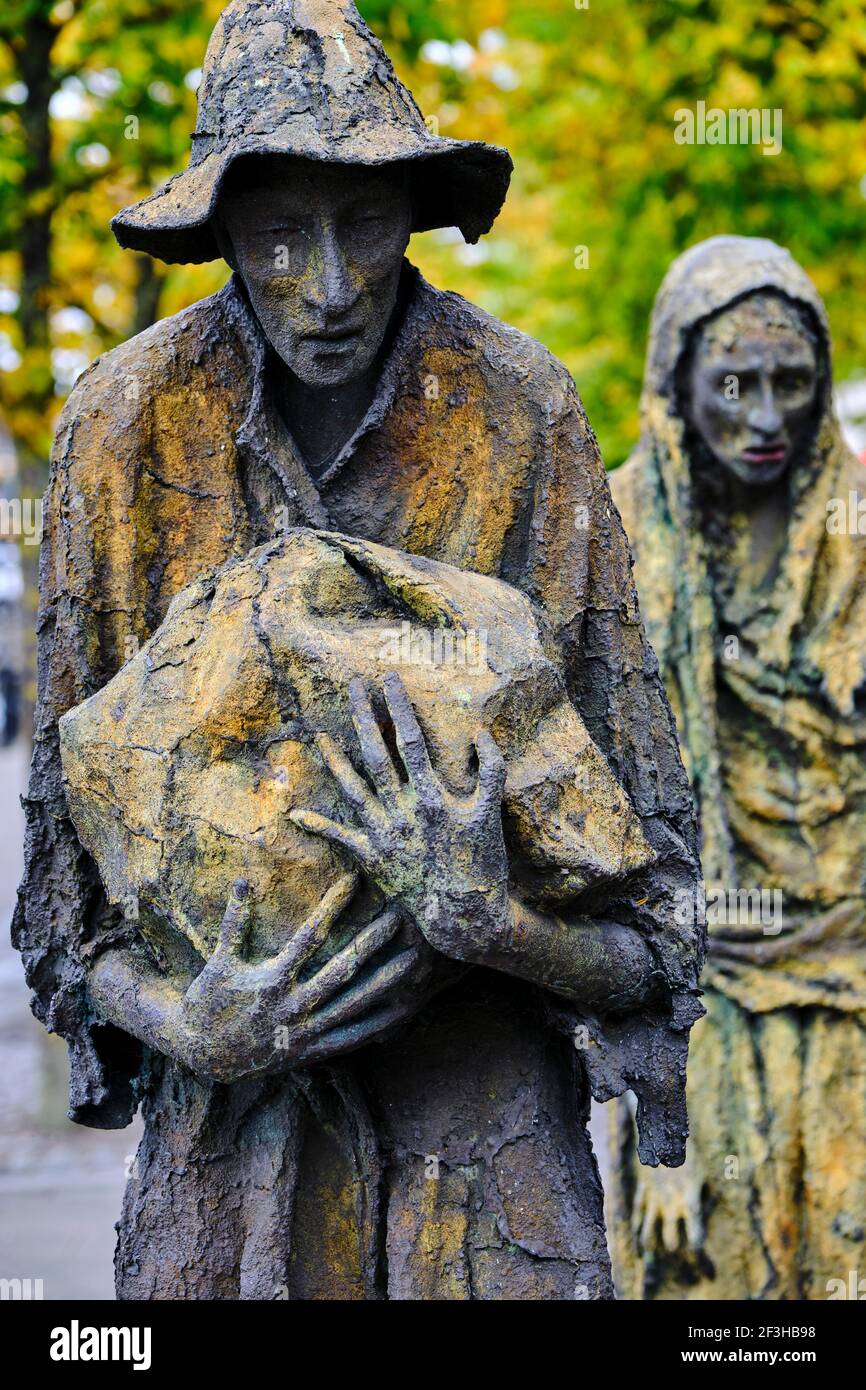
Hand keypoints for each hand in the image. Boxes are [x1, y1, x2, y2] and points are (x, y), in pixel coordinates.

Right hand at [89, 872, 434, 1082]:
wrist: (200, 1055)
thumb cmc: (208, 1002)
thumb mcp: (219, 961)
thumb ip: (235, 921)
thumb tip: (242, 879)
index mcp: (271, 980)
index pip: (309, 936)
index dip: (332, 907)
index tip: (354, 881)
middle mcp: (292, 1006)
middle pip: (341, 969)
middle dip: (372, 941)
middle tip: (400, 918)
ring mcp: (303, 1032)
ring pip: (353, 1004)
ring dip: (384, 981)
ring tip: (412, 961)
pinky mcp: (308, 1052)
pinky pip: (349, 1039)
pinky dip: (375, 1026)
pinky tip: (400, 1012)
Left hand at [289, 673, 509, 962]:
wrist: (464, 914)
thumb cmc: (482, 862)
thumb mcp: (493, 812)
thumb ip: (491, 769)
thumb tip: (478, 732)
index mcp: (430, 795)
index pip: (409, 740)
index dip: (397, 707)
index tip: (388, 679)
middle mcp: (401, 810)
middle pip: (375, 754)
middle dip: (363, 717)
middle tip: (351, 686)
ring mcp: (383, 834)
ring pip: (353, 789)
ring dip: (335, 760)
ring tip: (320, 735)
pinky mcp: (371, 858)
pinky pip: (340, 838)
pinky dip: (318, 826)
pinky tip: (296, 813)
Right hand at [631, 1149, 704, 1257]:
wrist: (662, 1129)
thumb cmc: (689, 1152)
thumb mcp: (704, 1175)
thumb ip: (704, 1200)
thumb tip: (703, 1219)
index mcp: (689, 1198)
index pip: (695, 1237)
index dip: (699, 1256)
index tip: (704, 1265)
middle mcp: (669, 1203)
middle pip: (671, 1242)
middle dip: (679, 1257)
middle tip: (686, 1267)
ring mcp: (652, 1199)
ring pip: (648, 1235)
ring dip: (653, 1253)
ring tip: (656, 1267)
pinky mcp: (641, 1193)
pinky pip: (637, 1219)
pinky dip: (638, 1235)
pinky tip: (641, 1248)